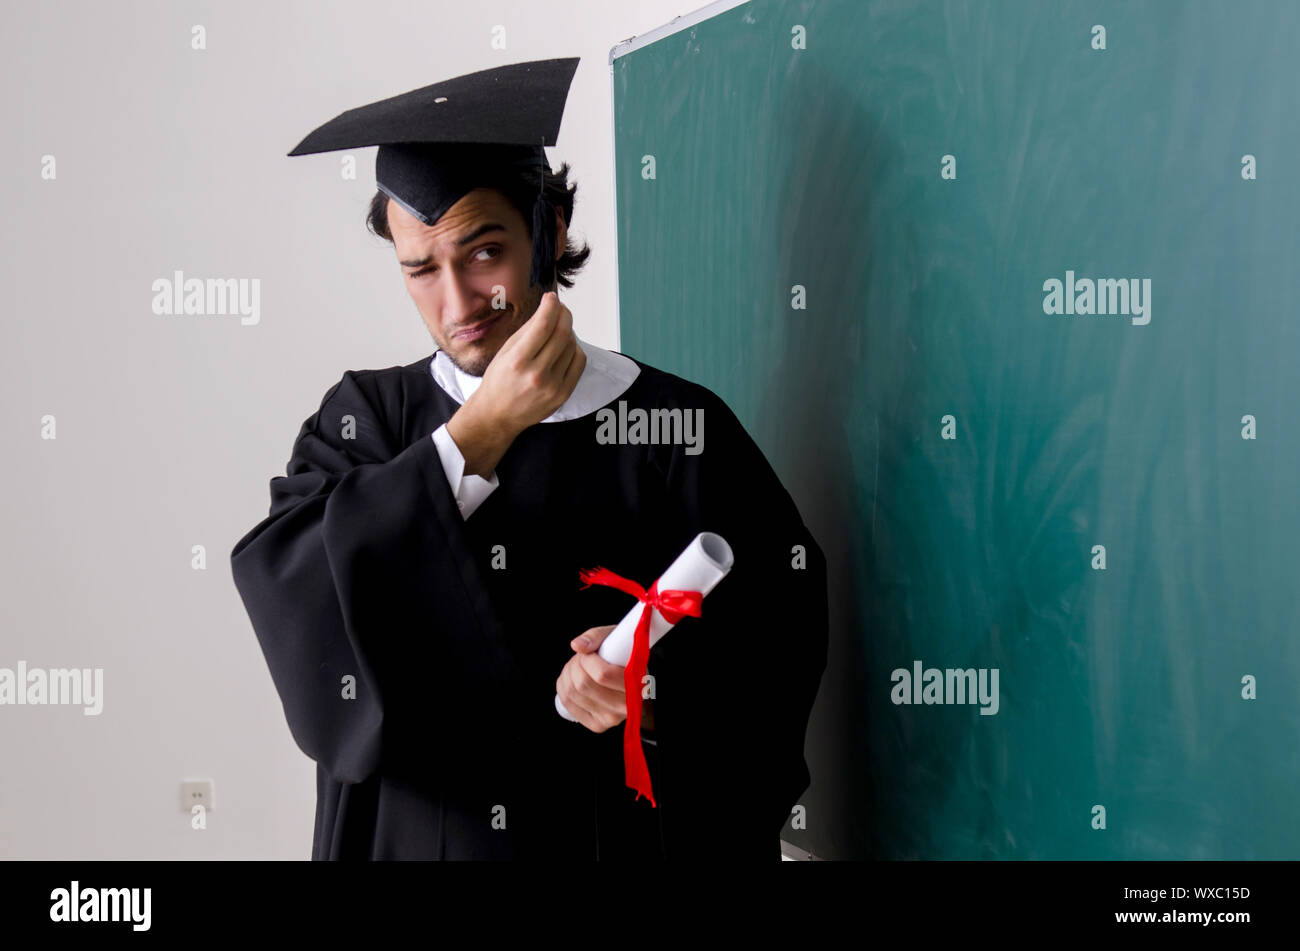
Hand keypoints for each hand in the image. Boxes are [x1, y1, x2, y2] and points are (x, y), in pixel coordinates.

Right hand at [475, 291, 585, 433]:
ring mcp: (552, 386)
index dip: (550, 306)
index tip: (552, 297)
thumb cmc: (499, 381)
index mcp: (517, 361)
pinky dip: (574, 349)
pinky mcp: (563, 394)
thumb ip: (527, 330)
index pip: (542, 325)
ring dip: (567, 332)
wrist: (498, 415)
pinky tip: (564, 348)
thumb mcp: (506, 351)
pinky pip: (579, 361)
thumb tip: (547, 308)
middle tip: (560, 308)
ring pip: (571, 345)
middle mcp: (536, 374)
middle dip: (563, 314)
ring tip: (557, 331)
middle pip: (561, 333)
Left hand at [555, 624, 624, 732]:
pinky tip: (572, 680)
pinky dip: (563, 688)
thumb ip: (596, 636)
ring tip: (577, 667)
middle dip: (576, 665)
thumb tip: (577, 646)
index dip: (588, 660)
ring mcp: (611, 719)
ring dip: (568, 675)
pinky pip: (569, 704)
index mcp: (637, 684)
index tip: (590, 653)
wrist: (633, 683)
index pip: (602, 675)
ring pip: (573, 693)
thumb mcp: (614, 637)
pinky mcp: (598, 725)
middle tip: (582, 658)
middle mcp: (626, 706)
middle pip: (583, 684)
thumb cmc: (623, 656)